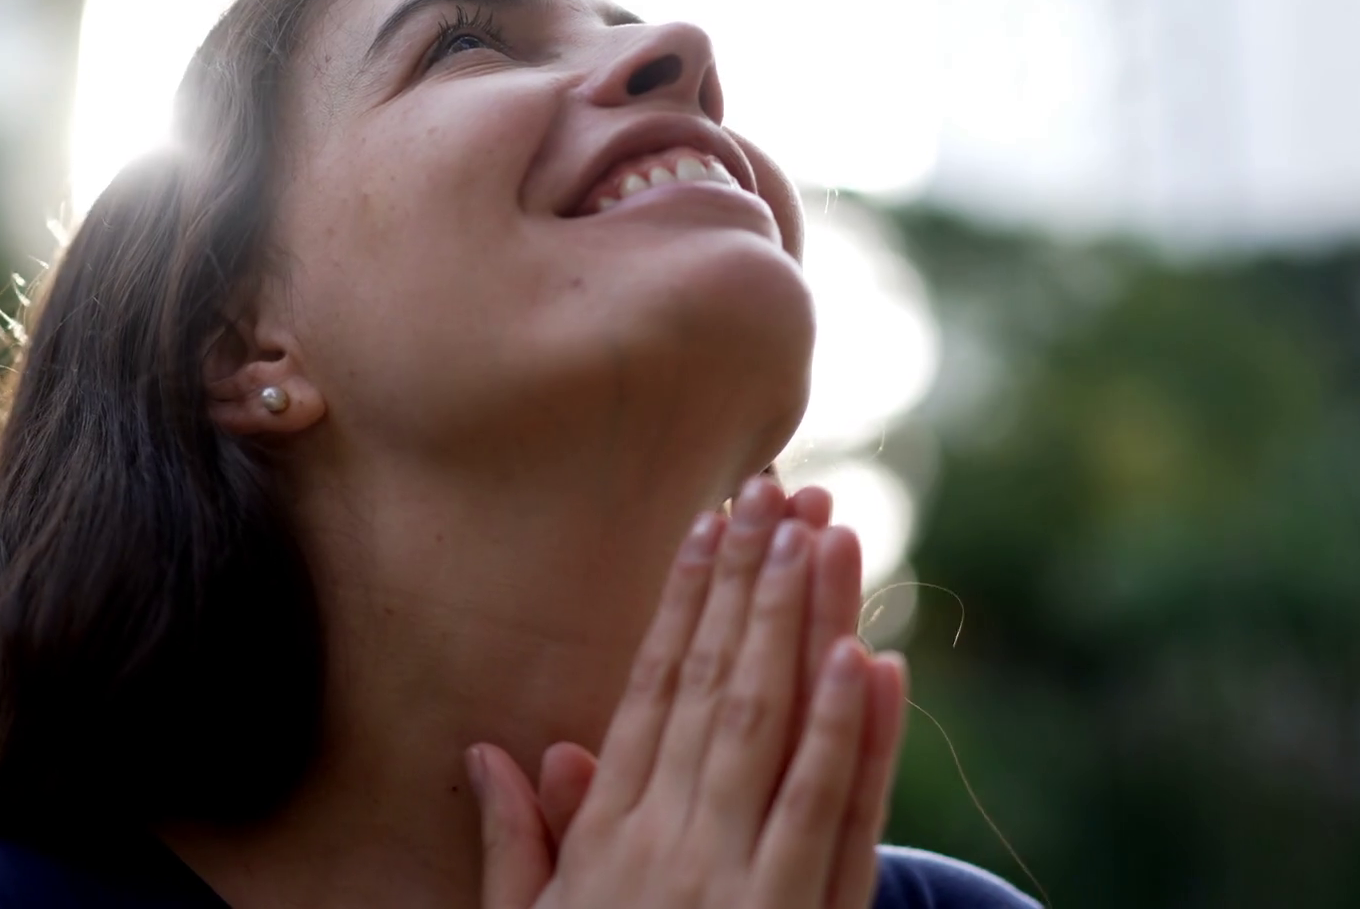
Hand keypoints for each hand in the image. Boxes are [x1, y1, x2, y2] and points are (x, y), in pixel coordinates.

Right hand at [467, 477, 909, 908]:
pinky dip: (856, 735)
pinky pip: (836, 815)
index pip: (653, 689)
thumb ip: (517, 840)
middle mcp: (675, 843)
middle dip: (748, 580)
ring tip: (825, 536)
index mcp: (610, 833)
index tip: (709, 521)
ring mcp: (745, 882)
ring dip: (803, 624)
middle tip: (776, 491)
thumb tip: (487, 752)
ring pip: (778, 729)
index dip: (684, 599)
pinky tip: (872, 660)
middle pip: (718, 686)